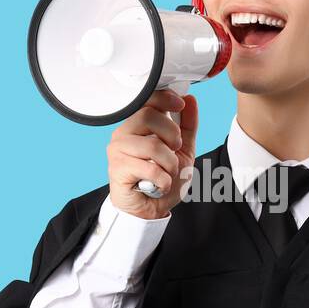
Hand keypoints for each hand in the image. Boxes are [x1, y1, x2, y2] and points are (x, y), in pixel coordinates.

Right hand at [107, 88, 198, 219]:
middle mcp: (123, 134)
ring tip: (168, 173)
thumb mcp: (182, 150)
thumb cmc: (161, 179)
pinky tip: (160, 185)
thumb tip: (190, 100)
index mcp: (136, 125)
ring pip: (151, 145)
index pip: (146, 99)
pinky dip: (163, 180)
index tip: (179, 104)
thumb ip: (187, 125)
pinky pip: (149, 169)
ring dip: (169, 163)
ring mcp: (118, 150)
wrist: (150, 209)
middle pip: (148, 116)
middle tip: (175, 150)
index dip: (164, 98)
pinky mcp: (118, 169)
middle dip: (172, 135)